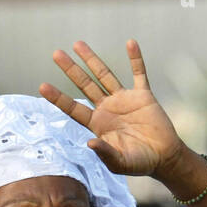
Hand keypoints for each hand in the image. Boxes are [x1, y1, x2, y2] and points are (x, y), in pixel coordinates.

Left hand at [40, 39, 186, 179]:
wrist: (163, 157)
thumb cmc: (139, 162)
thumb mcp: (120, 163)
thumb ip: (105, 153)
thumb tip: (90, 143)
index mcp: (98, 124)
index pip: (73, 108)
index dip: (58, 98)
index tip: (42, 86)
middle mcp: (107, 109)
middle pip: (85, 85)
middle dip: (71, 69)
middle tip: (56, 54)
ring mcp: (124, 100)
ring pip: (105, 75)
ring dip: (92, 59)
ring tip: (77, 44)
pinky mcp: (143, 96)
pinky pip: (139, 73)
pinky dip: (135, 59)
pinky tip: (130, 43)